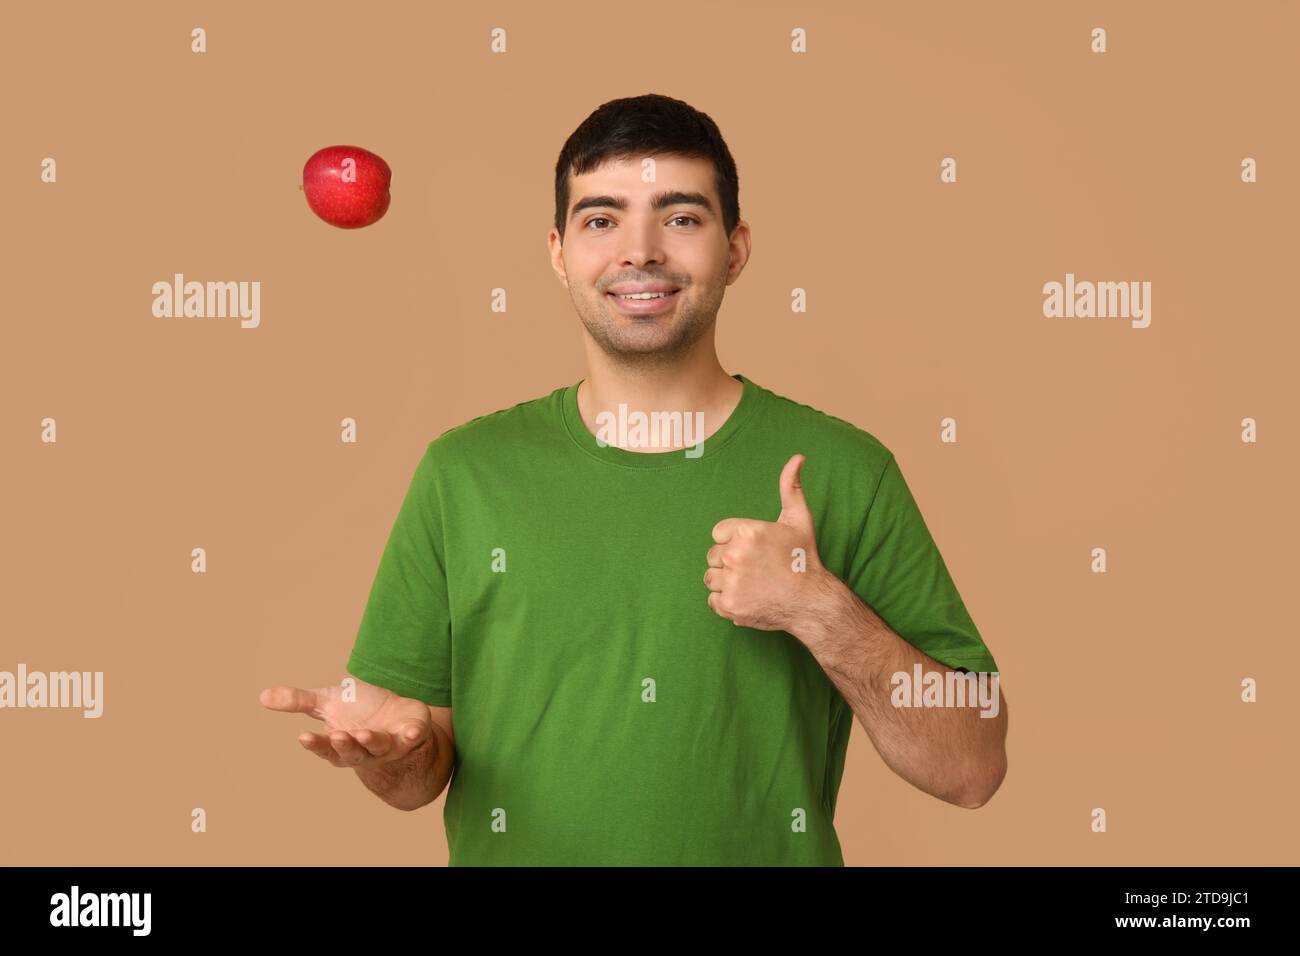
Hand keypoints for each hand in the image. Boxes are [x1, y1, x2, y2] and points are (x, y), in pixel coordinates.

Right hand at [259, 678, 433, 769]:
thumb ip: (299, 701)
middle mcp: (365, 750)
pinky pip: (414, 737)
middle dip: (346, 745)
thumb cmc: (357, 711)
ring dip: (372, 741)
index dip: (317, 745)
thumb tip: (262, 695)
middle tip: (339, 736)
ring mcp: (390, 745)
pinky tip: (410, 731)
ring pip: (380, 747)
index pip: (326, 749)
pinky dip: (412, 735)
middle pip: (353, 753)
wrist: (396, 718)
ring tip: (363, 733)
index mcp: (341, 744)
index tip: (304, 736)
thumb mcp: (327, 702)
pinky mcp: (412, 734)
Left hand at [705, 453, 836, 633]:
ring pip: (711, 578)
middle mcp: (735, 555)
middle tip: (756, 569)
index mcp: (747, 531)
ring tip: (753, 584)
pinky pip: (713, 600)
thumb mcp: (799, 519)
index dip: (735, 542)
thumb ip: (790, 487)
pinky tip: (748, 598)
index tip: (754, 550)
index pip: (718, 534)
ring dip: (727, 582)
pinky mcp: (729, 605)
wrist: (812, 601)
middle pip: (713, 556)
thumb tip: (797, 458)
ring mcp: (731, 581)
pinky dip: (726, 602)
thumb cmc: (804, 559)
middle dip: (730, 562)